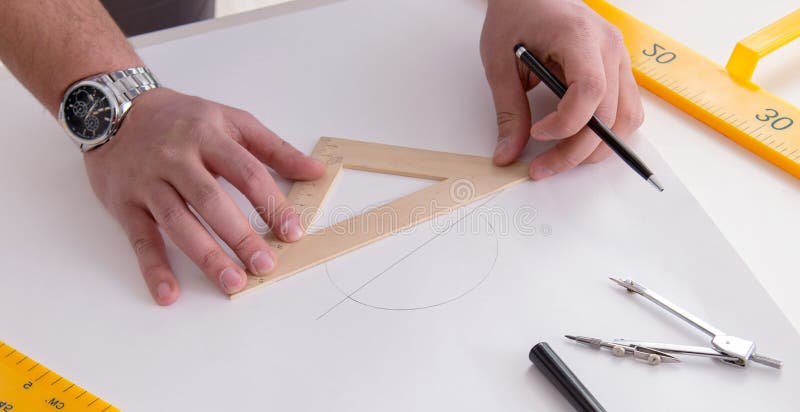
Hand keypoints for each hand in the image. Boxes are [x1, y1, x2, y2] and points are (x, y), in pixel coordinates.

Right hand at [84, 88, 323, 304]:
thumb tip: (316, 171)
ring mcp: (149, 182)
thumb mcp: (231, 121)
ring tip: (233, 283)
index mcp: (209, 136)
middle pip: (211, 201)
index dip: (271, 204)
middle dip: (240, 236)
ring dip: (206, 256)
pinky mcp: (124, 204)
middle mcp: (177, 159)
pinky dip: (153, 268)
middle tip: (265, 264)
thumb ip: (274, 149)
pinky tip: (169, 293)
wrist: (113, 110)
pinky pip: (140, 239)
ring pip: (178, 222)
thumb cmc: (182, 119)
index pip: (246, 173)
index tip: (292, 232)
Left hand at [480, 0, 643, 177]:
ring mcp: (619, 58)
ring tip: (559, 159)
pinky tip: (577, 141)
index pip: (590, 90)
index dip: (566, 123)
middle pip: (609, 114)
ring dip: (596, 148)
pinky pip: (625, 110)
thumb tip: (508, 153)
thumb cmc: (518, 15)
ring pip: (626, 118)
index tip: (537, 134)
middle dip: (576, 150)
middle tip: (542, 168)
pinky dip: (606, 133)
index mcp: (579, 37)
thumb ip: (508, 111)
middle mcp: (609, 47)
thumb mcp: (500, 62)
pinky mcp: (618, 70)